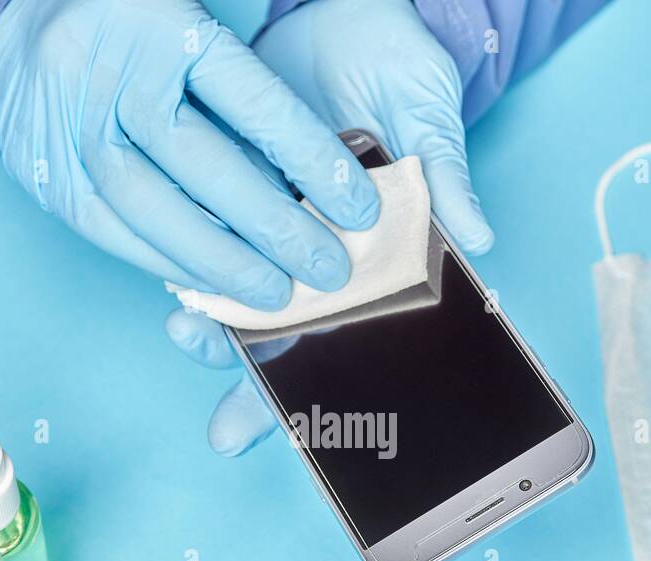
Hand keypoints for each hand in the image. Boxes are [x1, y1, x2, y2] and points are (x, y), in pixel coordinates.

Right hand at [0, 0, 380, 308]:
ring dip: (221, 262)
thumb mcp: (193, 16)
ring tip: (277, 296)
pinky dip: (163, 261)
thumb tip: (311, 176)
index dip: (313, 160)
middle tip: (329, 270)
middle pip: (204, 165)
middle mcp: (109, 71)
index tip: (360, 208)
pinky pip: (108, 228)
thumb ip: (245, 85)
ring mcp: (66, 123)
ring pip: (151, 208)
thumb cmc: (132, 17)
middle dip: (274, 228)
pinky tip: (210, 286)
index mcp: (161, 23)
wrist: (19, 9)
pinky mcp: (39, 167)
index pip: (253, 102)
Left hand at [168, 0, 489, 454]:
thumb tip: (479, 240)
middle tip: (229, 425)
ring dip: (215, 329)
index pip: (355, 333)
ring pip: (241, 295)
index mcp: (375, 252)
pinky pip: (204, 236)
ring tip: (188, 337)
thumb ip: (445, 175)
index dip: (329, 385)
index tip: (310, 428)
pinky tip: (171, 286)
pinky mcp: (228, 185)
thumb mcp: (428, 112)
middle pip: (289, 334)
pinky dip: (188, 263)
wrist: (340, 6)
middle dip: (255, 385)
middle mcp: (320, 251)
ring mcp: (271, 223)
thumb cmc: (397, 63)